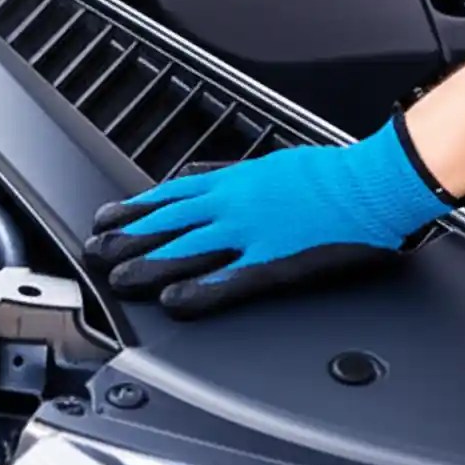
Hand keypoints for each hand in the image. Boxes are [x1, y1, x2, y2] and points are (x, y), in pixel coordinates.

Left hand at [85, 115, 454, 318]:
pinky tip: (176, 302)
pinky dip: (200, 291)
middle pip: (167, 224)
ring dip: (148, 265)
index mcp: (232, 183)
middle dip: (127, 239)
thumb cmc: (326, 174)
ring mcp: (251, 235)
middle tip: (94, 251)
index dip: (132, 210)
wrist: (370, 184)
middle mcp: (233, 206)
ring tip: (118, 278)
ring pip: (187, 251)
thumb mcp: (264, 162)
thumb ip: (222, 172)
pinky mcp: (275, 262)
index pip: (168, 197)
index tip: (104, 219)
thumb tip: (187, 176)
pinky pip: (230, 280)